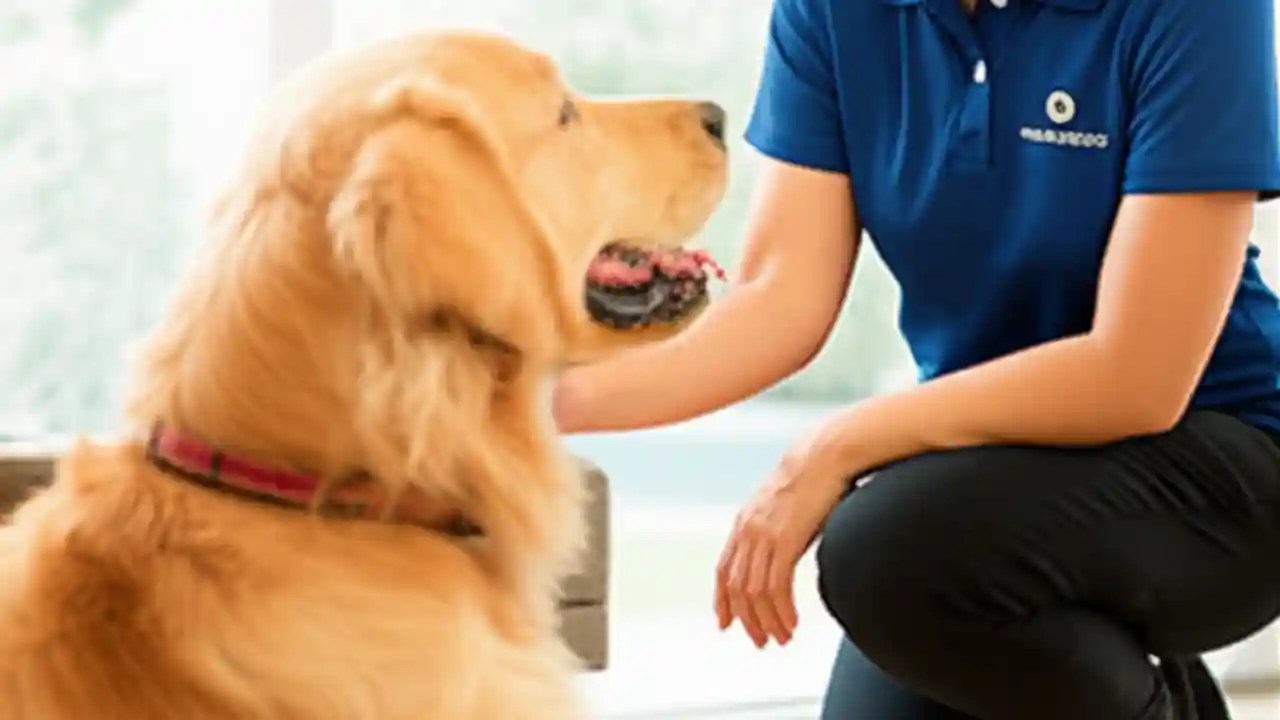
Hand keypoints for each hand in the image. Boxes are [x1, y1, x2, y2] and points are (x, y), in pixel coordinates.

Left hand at [714, 437, 849, 647]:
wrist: (824, 454)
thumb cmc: (813, 477)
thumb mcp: (784, 506)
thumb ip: (778, 529)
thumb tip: (785, 550)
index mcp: (745, 522)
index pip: (723, 569)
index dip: (722, 600)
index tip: (726, 622)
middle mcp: (748, 530)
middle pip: (736, 587)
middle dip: (747, 619)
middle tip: (761, 640)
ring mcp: (763, 535)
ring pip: (754, 592)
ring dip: (767, 620)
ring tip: (781, 638)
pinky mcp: (784, 539)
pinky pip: (776, 586)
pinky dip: (781, 610)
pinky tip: (791, 623)